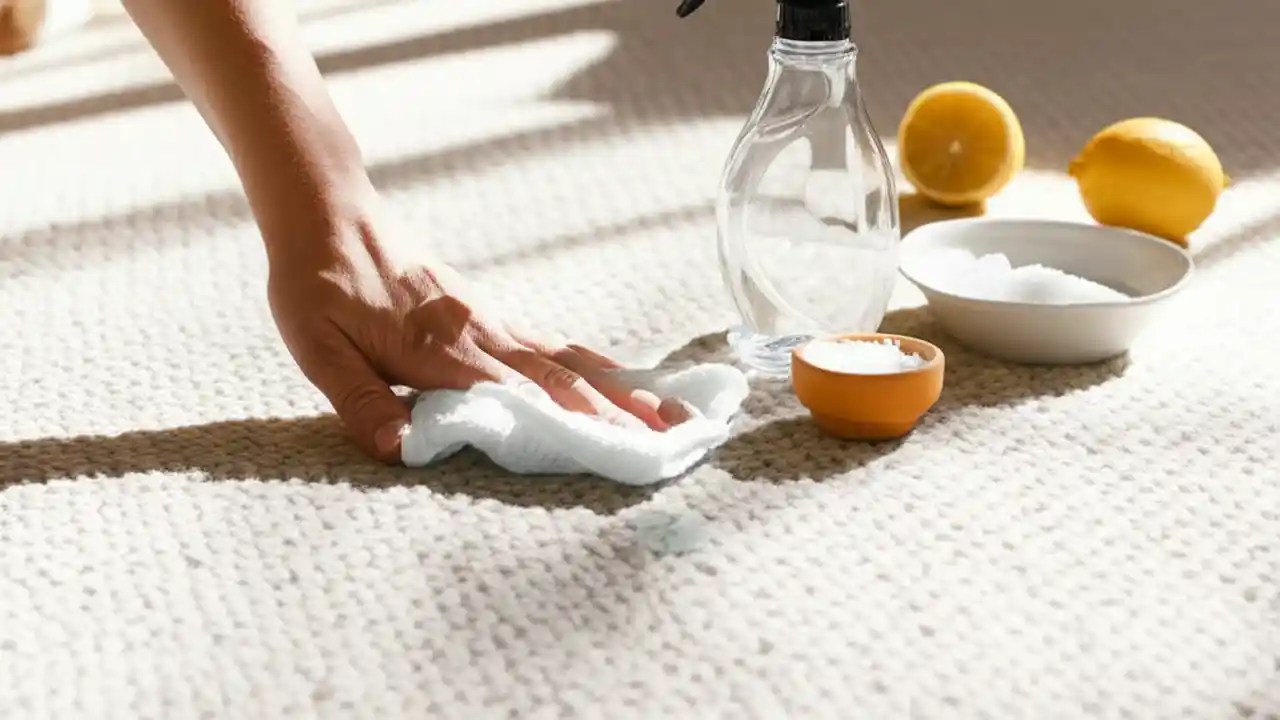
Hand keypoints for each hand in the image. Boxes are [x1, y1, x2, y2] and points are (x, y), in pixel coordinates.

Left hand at [267, 213, 690, 463]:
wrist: (330, 215)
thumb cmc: (317, 286)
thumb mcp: (319, 349)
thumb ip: (360, 401)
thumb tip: (401, 451)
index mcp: (445, 353)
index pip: (523, 401)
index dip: (577, 430)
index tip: (626, 455)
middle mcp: (483, 336)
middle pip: (566, 383)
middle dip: (623, 416)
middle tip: (678, 440)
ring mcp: (494, 321)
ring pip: (572, 361)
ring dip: (624, 390)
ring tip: (673, 412)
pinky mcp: (491, 312)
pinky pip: (555, 342)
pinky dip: (597, 363)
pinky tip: (623, 377)